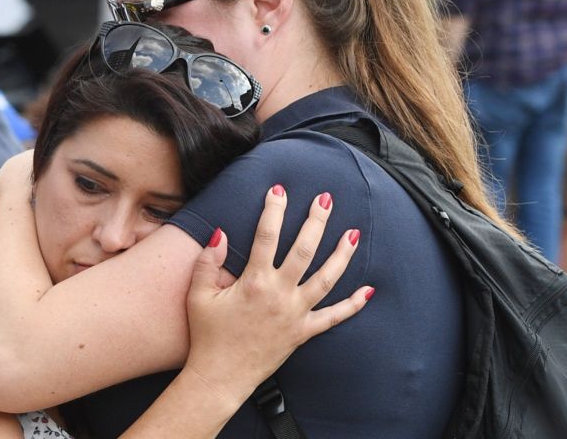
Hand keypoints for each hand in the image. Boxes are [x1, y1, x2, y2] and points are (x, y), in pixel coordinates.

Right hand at [185, 187, 371, 402]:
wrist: (221, 376)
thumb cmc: (207, 335)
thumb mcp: (198, 295)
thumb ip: (207, 261)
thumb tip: (220, 232)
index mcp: (254, 282)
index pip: (266, 236)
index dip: (274, 210)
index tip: (279, 190)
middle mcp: (280, 295)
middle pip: (304, 250)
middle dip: (317, 221)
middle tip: (326, 199)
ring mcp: (295, 314)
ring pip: (326, 279)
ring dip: (342, 255)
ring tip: (353, 234)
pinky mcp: (303, 333)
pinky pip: (333, 317)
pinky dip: (352, 305)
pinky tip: (368, 291)